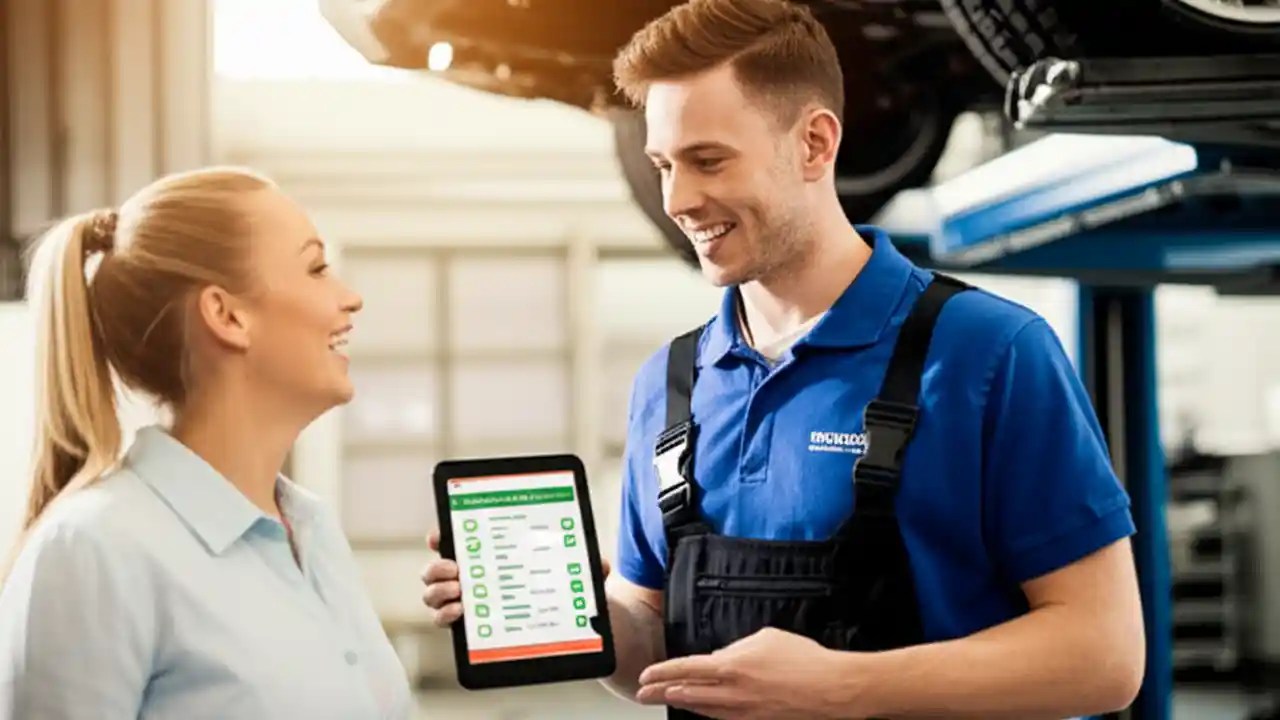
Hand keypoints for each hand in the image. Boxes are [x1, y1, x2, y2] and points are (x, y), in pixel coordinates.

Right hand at [420, 530, 612, 626]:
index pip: (458, 539)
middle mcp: (474, 576)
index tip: (439, 536)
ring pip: (435, 594)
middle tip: (456, 570)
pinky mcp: (470, 627)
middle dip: (438, 567)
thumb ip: (588, 567)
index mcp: (492, 553)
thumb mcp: (578, 574)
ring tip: (459, 593)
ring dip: (437, 593)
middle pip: (438, 568)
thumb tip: (599, 564)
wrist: (578, 627)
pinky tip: (458, 614)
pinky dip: (444, 616)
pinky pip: (445, 621)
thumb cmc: (568, 589)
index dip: (442, 535)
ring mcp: (468, 601)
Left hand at [636, 627, 854, 719]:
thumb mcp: (764, 638)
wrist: (830, 688)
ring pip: (702, 709)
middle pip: (687, 694)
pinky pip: (722, 717)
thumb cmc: (802, 658)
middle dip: (660, 693)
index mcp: (732, 667)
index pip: (687, 669)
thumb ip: (736, 647)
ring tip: (664, 699)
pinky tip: (698, 708)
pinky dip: (705, 712)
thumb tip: (722, 658)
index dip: (663, 672)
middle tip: (641, 694)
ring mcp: (743, 711)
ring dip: (680, 703)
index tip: (645, 674)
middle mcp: (733, 692)